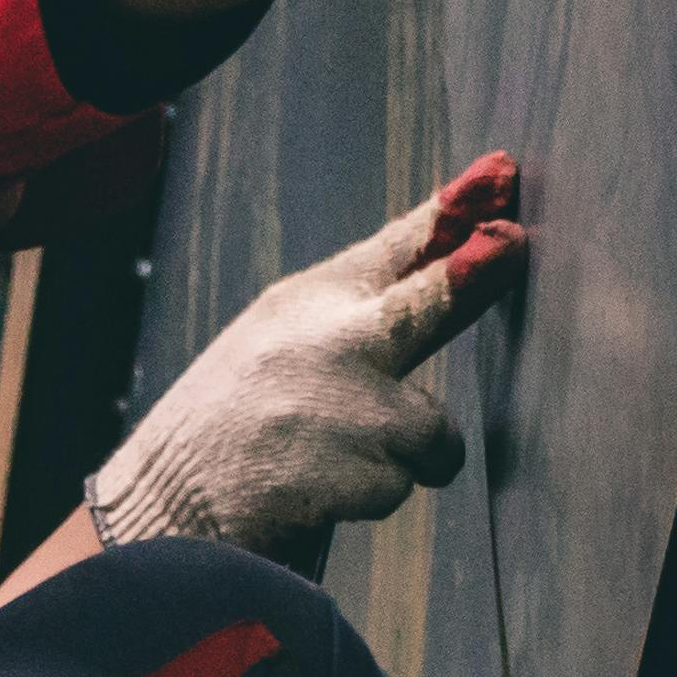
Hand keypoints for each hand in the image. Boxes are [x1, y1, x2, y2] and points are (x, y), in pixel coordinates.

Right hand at [85, 156, 527, 556]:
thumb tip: (462, 276)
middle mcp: (327, 339)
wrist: (163, 504)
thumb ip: (363, 316)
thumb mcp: (283, 343)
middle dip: (478, 272)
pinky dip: (371, 495)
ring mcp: (343, 403)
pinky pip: (403, 481)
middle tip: (514, 241)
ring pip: (432, 430)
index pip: (396, 245)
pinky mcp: (353, 467)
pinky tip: (314, 492)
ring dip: (403, 455)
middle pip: (431, 299)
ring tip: (329, 459)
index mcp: (307, 300)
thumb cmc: (234, 425)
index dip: (456, 209)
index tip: (501, 172)